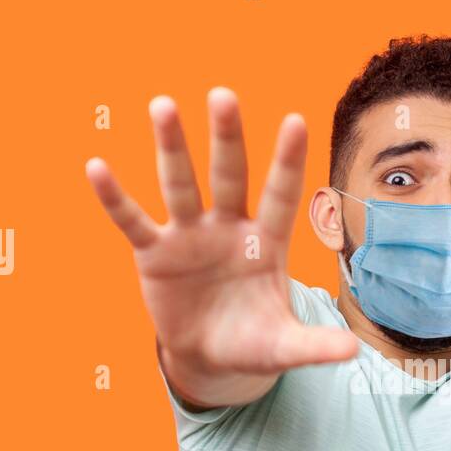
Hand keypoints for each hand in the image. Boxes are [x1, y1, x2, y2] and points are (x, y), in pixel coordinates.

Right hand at [86, 89, 358, 407]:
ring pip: (181, 185)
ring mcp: (190, 235)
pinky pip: (133, 221)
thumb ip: (314, 345)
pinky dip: (115, 198)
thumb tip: (353, 352)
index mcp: (266, 242)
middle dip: (226, 138)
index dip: (287, 162)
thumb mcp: (283, 347)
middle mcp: (229, 227)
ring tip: (163, 105)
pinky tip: (96, 167)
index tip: (296, 120)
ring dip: (171, 147)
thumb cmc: (253, 342)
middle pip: (230, 176)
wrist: (209, 354)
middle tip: (223, 95)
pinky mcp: (154, 252)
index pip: (280, 196)